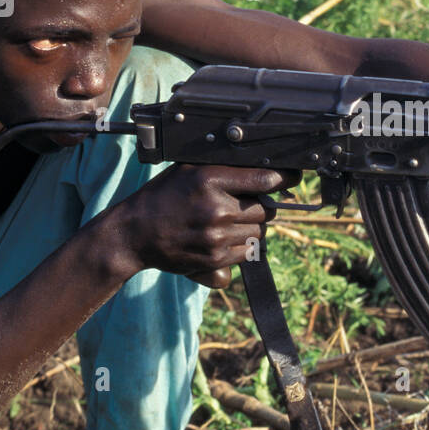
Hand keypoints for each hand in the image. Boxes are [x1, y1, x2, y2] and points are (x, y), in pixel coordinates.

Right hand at [114, 165, 300, 286]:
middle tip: (242, 204)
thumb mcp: (190, 171)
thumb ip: (226, 169)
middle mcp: (216, 209)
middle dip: (261, 207)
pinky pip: (247, 253)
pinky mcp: (215, 260)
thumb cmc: (163, 196)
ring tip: (228, 222)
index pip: (265, 179)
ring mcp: (217, 237)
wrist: (135, 233)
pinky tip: (222, 238)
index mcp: (210, 180)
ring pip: (259, 233)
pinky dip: (242, 246)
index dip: (285, 178)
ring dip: (252, 228)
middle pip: (266, 210)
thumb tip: (266, 170)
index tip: (293, 177)